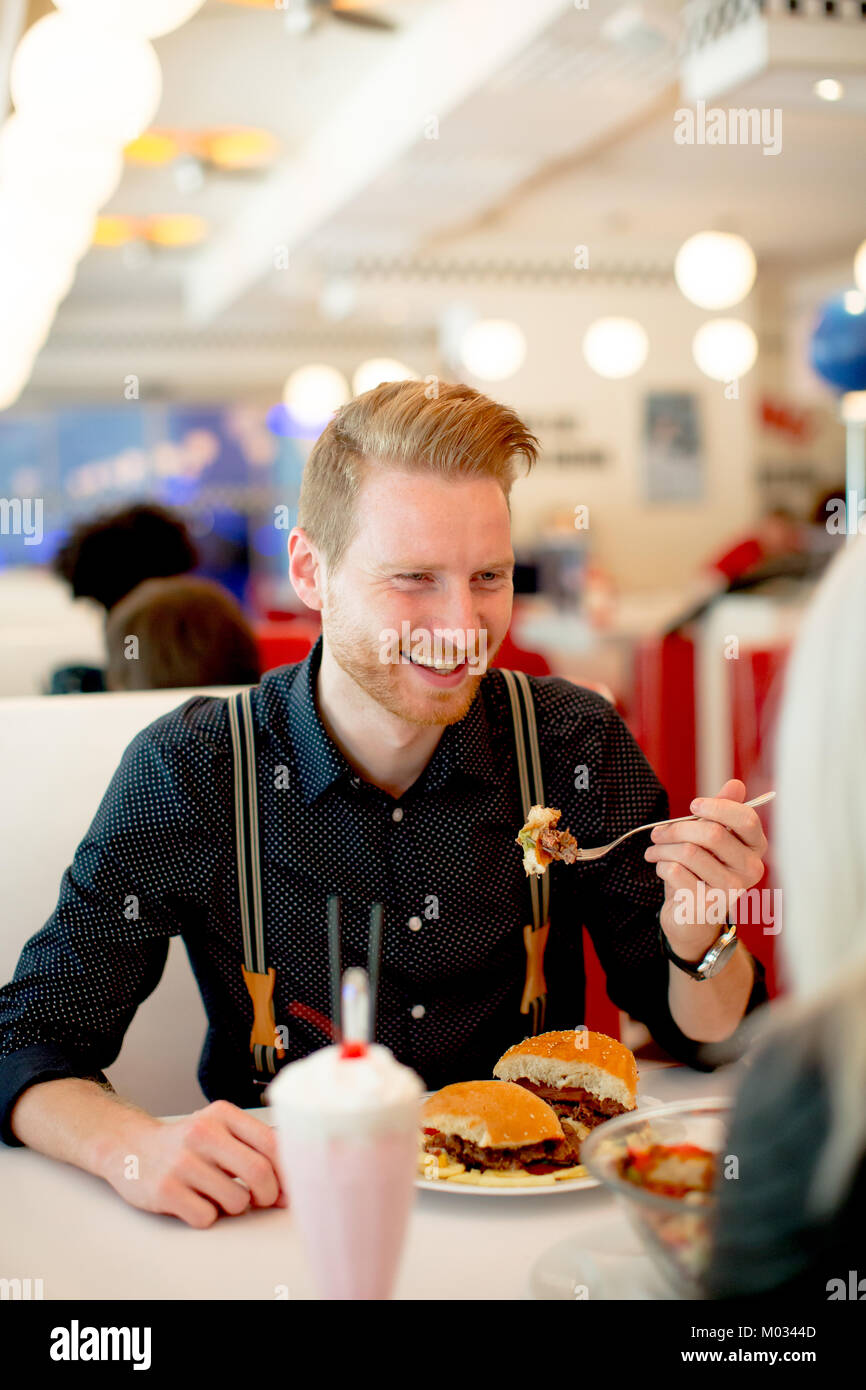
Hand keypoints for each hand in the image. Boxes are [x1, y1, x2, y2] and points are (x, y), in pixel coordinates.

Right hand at [96, 1099, 288, 1227]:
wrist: (132, 1148)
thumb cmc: (187, 1143)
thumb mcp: (220, 1127)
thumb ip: (254, 1143)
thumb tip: (293, 1173)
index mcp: (222, 1114)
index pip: (272, 1143)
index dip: (287, 1172)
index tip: (288, 1188)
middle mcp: (202, 1133)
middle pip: (259, 1173)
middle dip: (268, 1195)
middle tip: (261, 1200)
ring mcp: (182, 1162)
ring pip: (236, 1200)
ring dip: (235, 1207)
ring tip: (221, 1196)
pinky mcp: (165, 1191)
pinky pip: (207, 1217)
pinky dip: (208, 1216)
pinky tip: (197, 1202)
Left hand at [644, 779, 767, 955]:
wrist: (692, 917)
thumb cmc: (702, 870)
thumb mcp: (711, 838)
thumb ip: (722, 811)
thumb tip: (736, 784)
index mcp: (755, 848)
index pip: (746, 819)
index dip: (717, 807)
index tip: (692, 805)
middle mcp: (751, 870)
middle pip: (711, 833)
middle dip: (676, 828)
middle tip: (658, 833)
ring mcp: (731, 890)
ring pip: (688, 852)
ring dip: (662, 849)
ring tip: (654, 851)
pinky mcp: (707, 905)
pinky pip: (674, 872)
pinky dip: (661, 866)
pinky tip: (662, 869)